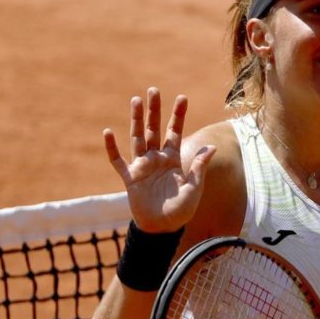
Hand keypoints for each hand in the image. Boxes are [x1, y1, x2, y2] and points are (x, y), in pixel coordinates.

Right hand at [103, 88, 215, 232]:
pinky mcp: (130, 178)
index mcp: (173, 159)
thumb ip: (199, 167)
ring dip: (136, 120)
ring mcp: (142, 167)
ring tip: (135, 100)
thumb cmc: (181, 210)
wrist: (162, 228)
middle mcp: (157, 159)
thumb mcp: (194, 188)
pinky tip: (107, 133)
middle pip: (154, 129)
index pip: (176, 132)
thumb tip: (212, 147)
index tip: (182, 97)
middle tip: (153, 90)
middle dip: (154, 110)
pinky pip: (118, 161)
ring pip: (138, 138)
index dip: (178, 115)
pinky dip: (112, 148)